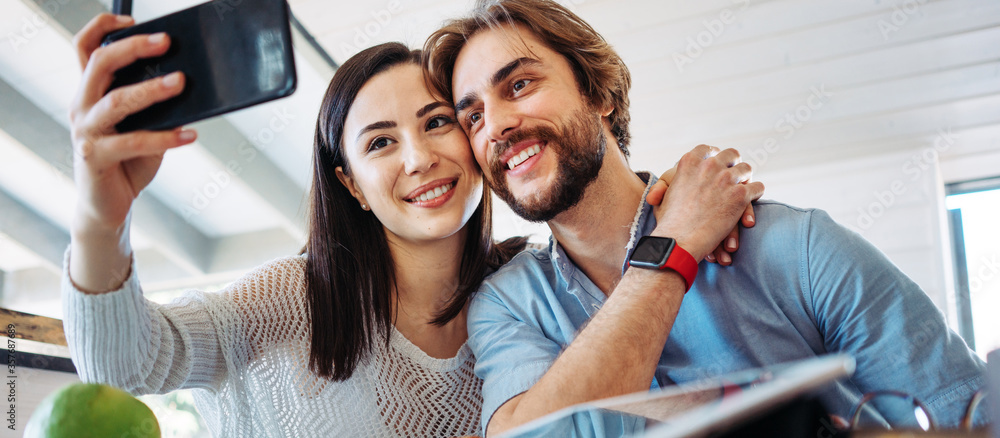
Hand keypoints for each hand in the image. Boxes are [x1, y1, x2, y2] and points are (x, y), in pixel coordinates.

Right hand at [70, 13, 195, 232]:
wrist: (109, 206)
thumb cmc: (129, 161)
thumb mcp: (146, 127)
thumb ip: (158, 107)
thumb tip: (187, 83)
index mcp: (90, 92)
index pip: (85, 48)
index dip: (103, 27)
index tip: (132, 19)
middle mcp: (82, 107)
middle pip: (99, 64)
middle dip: (133, 48)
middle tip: (166, 42)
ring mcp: (86, 132)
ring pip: (116, 100)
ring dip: (151, 90)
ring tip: (181, 82)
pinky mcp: (95, 158)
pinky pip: (133, 142)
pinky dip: (165, 137)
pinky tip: (190, 135)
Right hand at [646, 145, 763, 260]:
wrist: (680, 239)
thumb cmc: (668, 222)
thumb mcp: (662, 196)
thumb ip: (668, 186)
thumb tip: (664, 188)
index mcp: (690, 162)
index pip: (708, 150)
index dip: (714, 157)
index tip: (717, 165)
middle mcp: (709, 165)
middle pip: (731, 154)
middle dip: (733, 164)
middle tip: (733, 176)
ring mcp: (726, 178)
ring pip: (747, 169)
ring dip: (746, 179)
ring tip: (743, 189)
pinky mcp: (740, 194)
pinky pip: (758, 187)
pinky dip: (756, 194)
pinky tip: (751, 201)